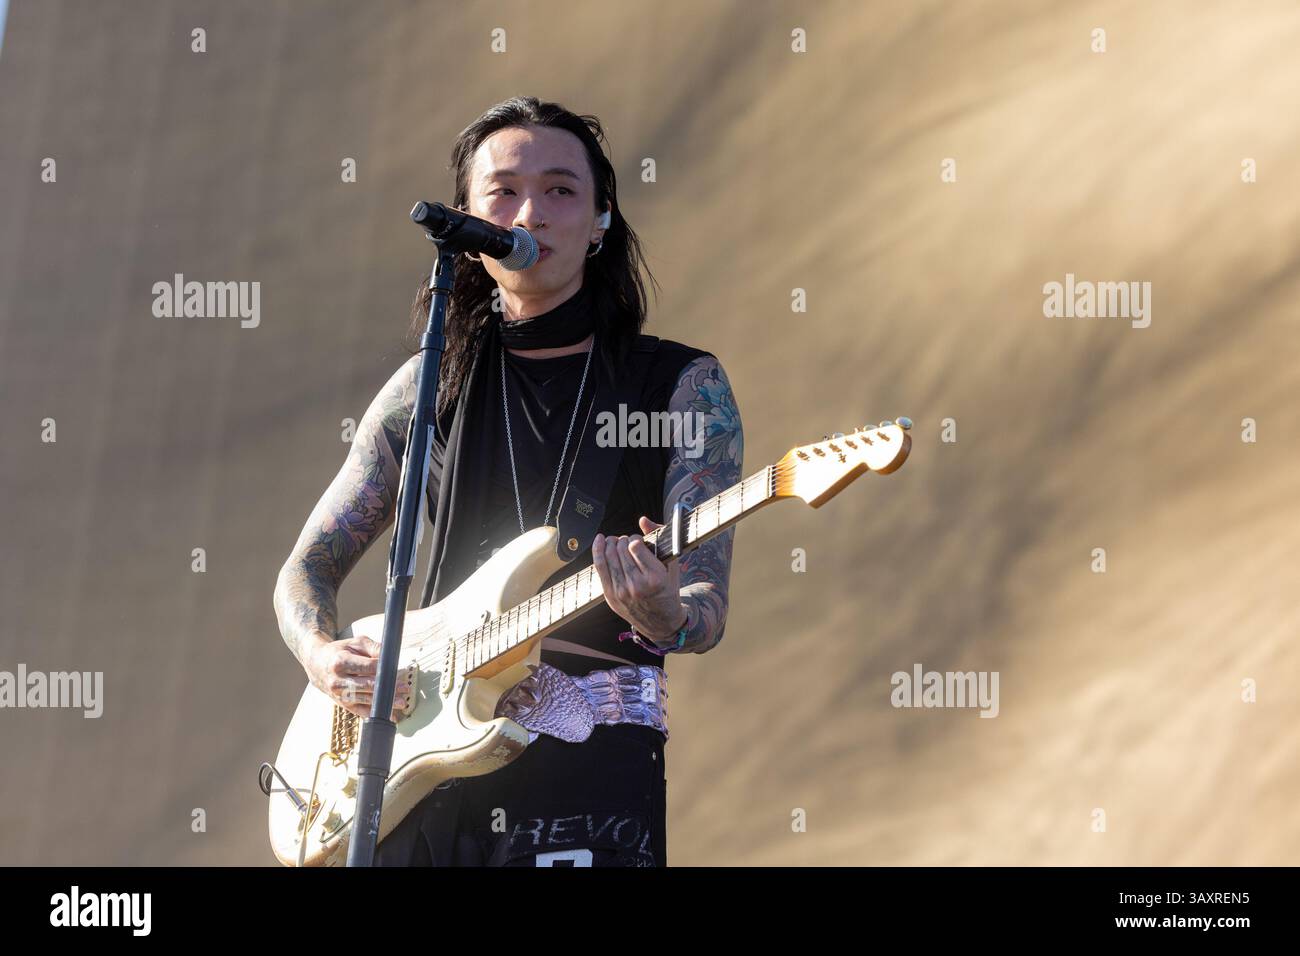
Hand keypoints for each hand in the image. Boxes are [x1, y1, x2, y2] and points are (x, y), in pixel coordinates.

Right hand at [303, 633, 411, 719]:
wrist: (317, 664)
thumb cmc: (340, 651)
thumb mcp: (355, 643)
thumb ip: (374, 648)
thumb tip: (390, 657)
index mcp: (340, 662)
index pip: (367, 667)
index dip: (384, 669)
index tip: (399, 670)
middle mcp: (338, 680)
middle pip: (367, 685)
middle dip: (387, 688)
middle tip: (404, 688)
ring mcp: (339, 694)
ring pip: (365, 700)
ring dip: (384, 703)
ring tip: (400, 702)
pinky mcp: (342, 703)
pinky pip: (360, 711)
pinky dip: (375, 713)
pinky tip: (389, 715)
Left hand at [592, 516, 688, 644]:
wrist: (661, 621)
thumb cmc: (667, 590)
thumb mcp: (671, 566)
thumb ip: (659, 540)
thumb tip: (643, 520)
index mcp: (655, 578)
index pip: (635, 546)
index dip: (636, 539)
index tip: (639, 542)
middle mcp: (637, 586)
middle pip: (621, 549)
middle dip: (623, 540)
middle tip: (628, 544)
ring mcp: (622, 591)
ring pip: (609, 555)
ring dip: (612, 544)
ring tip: (616, 543)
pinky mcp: (611, 595)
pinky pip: (600, 567)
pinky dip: (598, 550)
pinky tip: (600, 541)